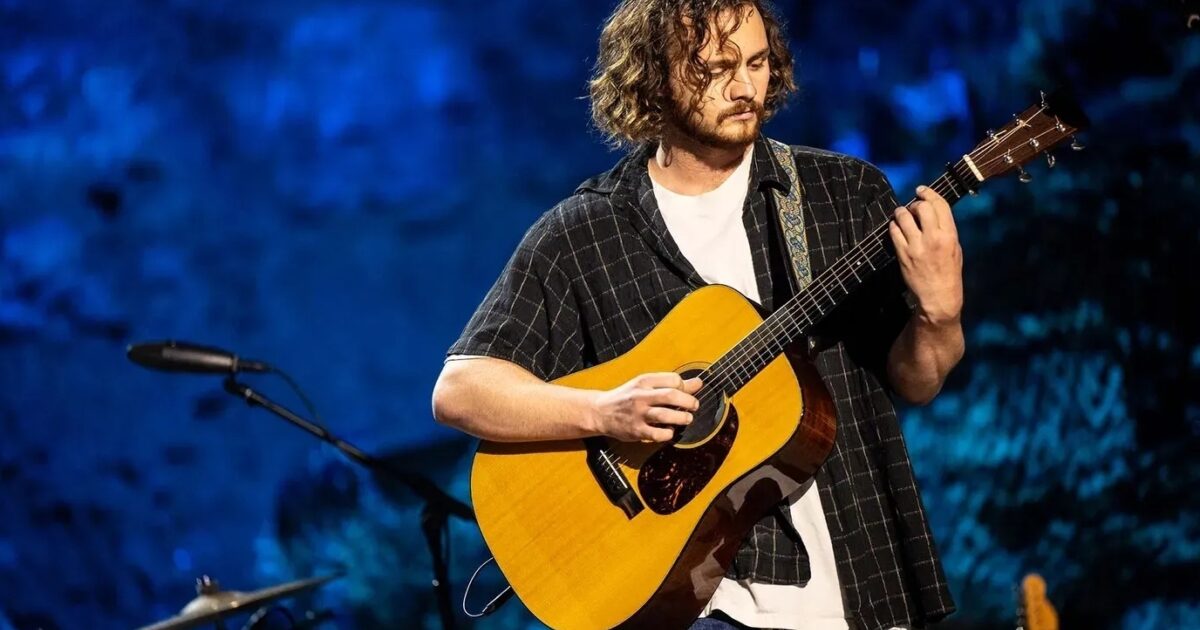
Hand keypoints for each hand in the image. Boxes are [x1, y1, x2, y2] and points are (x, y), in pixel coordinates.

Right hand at [588, 372, 701, 442]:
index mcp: (644, 381)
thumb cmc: (626, 397)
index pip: (672, 379)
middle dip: (688, 401)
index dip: (684, 386)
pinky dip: (668, 434)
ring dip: (682, 418)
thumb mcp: (645, 385)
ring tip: (687, 419)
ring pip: (666, 415)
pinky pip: (657, 434)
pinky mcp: (636, 431)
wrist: (600, 411)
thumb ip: (671, 384)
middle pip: (671, 395)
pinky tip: (669, 431)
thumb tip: (699, 383)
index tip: (685, 393)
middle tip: (694, 406)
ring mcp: (638, 414)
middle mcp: (641, 396)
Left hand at [888, 186, 963, 326]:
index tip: (922, 190)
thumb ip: (946, 230)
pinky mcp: (903, 254)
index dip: (930, 194)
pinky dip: (894, 226)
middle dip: (915, 203)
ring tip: (901, 214)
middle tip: (913, 206)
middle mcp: (933, 238)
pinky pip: (894, 231)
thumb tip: (934, 214)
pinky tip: (896, 227)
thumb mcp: (956, 248)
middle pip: (922, 207)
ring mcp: (916, 245)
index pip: (940, 205)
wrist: (938, 296)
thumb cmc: (949, 272)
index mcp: (949, 235)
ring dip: (901, 212)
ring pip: (904, 217)